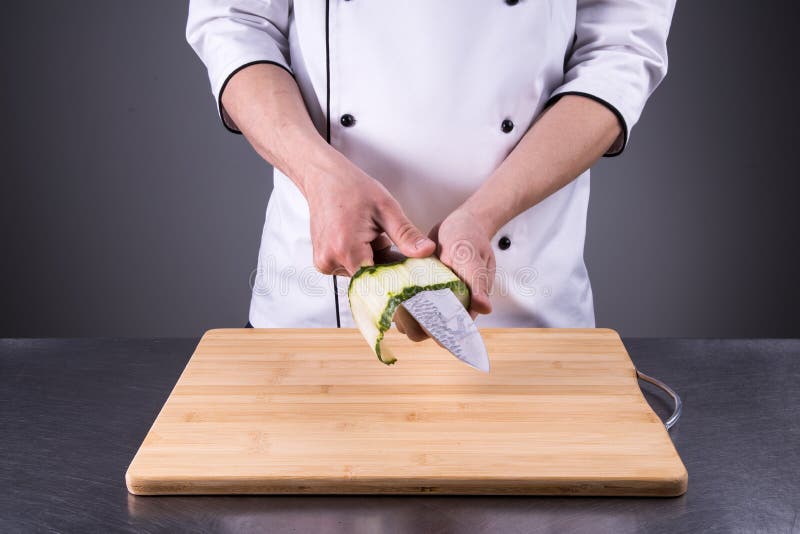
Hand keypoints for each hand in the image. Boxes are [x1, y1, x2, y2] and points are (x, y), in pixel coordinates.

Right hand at [304, 158, 434, 275]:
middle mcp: (330, 260)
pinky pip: (349, 268)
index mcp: (346, 248)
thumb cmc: (351, 188)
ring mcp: (324, 263)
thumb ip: (406, 235)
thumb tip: (427, 251)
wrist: (324, 178)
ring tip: (368, 233)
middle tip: (385, 237)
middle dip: (383, 262)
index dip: (394, 275)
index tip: (405, 264)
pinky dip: (360, 257)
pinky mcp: (323, 262)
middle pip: (369, 278)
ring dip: (371, 259)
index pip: (377, 281)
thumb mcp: (386, 209)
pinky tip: (359, 238)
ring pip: (360, 274)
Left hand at [395, 208, 495, 340]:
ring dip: (402, 312)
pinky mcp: (417, 291)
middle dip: (413, 323)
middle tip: (403, 304)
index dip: (435, 330)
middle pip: (427, 331)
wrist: (459, 223)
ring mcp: (431, 300)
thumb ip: (478, 283)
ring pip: (412, 320)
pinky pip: (404, 304)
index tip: (421, 320)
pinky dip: (396, 299)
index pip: (450, 331)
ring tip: (395, 296)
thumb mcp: (472, 258)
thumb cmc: (469, 238)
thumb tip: (485, 308)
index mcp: (467, 305)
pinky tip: (390, 288)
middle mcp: (449, 307)